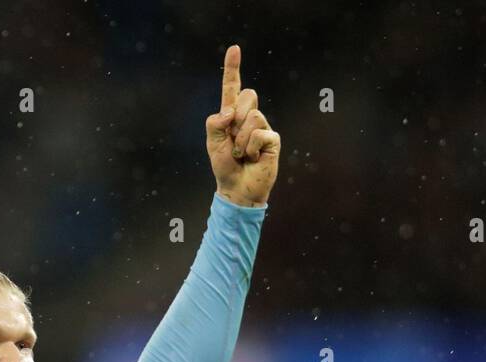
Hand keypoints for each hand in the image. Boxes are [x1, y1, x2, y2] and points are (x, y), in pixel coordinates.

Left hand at [206, 44, 280, 207]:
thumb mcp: (212, 143)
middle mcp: (249, 117)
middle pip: (248, 95)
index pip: (232, 88)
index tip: (234, 49)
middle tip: (234, 139)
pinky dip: (250, 147)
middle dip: (237, 116)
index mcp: (232, 115)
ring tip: (242, 153)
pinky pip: (259, 133)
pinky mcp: (273, 139)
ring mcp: (263, 127)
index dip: (233, 68)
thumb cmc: (225, 166)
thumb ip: (215, 122)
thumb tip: (230, 111)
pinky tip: (252, 157)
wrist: (237, 189)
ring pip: (253, 116)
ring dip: (241, 139)